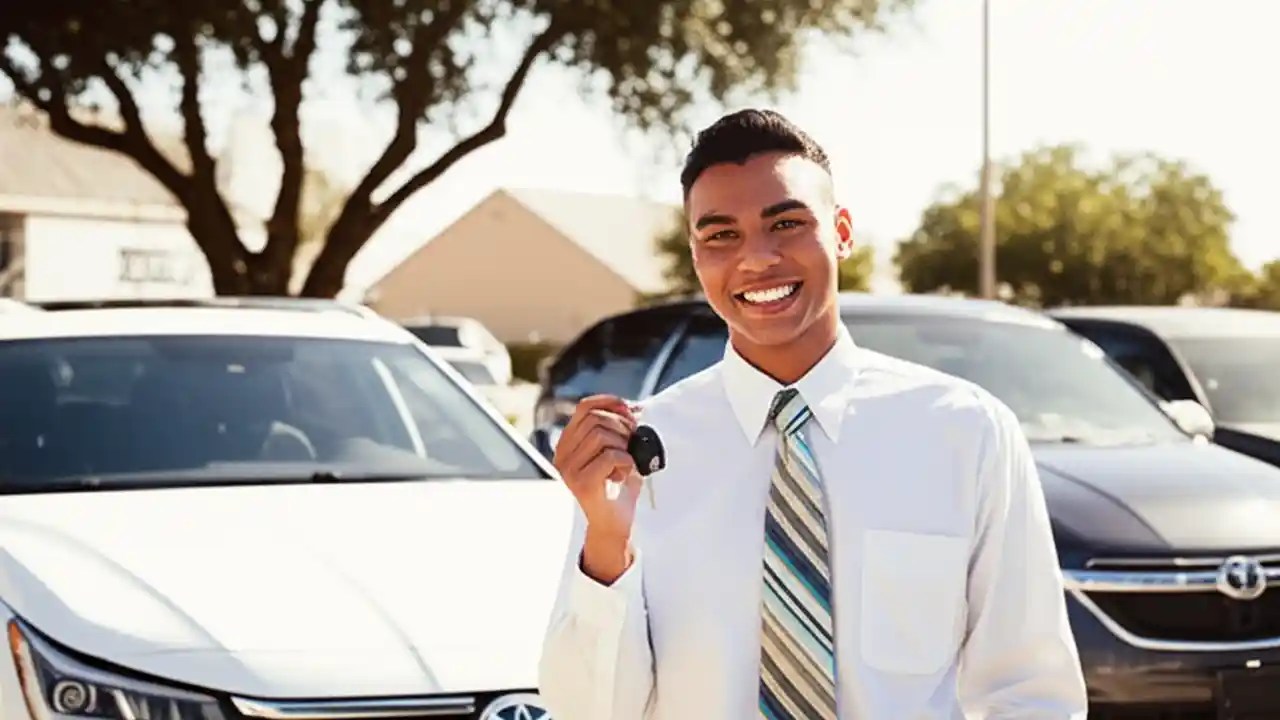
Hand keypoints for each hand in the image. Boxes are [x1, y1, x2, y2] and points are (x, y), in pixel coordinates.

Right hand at [553, 394, 641, 583]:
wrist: (615, 523)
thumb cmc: (618, 485)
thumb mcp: (617, 448)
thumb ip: (618, 427)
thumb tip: (633, 406)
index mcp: (568, 442)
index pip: (585, 407)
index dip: (610, 403)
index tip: (631, 411)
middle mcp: (562, 454)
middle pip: (595, 419)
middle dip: (622, 426)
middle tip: (633, 443)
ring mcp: (569, 469)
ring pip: (601, 436)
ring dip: (624, 446)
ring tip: (626, 463)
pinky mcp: (581, 483)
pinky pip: (609, 456)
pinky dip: (625, 462)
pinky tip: (624, 474)